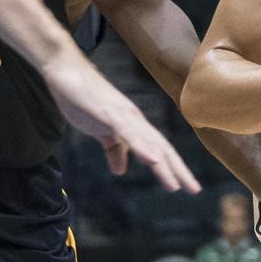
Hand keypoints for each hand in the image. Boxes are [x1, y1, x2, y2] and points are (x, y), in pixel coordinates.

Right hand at [42, 58, 200, 192]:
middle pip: (162, 148)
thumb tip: (120, 171)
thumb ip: (113, 148)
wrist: (66, 71)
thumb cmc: (84, 99)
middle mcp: (135, 119)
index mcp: (135, 125)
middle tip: (194, 190)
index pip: (160, 149)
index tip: (187, 186)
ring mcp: (124, 115)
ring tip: (176, 185)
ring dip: (163, 165)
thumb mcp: (101, 130)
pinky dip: (141, 147)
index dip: (174, 167)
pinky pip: (128, 132)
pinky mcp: (109, 112)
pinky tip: (152, 160)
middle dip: (179, 170)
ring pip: (149, 143)